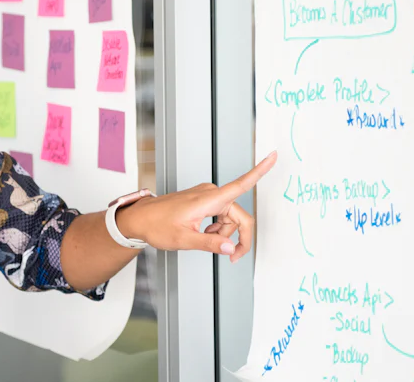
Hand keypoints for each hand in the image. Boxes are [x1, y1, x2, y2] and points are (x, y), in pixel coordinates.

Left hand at [117, 151, 277, 262]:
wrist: (139, 219)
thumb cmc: (157, 225)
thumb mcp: (184, 239)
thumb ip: (210, 244)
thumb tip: (231, 248)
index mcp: (209, 199)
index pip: (241, 184)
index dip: (260, 171)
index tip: (273, 156)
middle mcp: (211, 194)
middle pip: (239, 216)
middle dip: (239, 237)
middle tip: (233, 258)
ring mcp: (207, 196)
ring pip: (230, 218)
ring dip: (225, 233)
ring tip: (206, 242)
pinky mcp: (203, 201)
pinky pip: (220, 215)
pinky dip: (218, 228)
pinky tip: (204, 233)